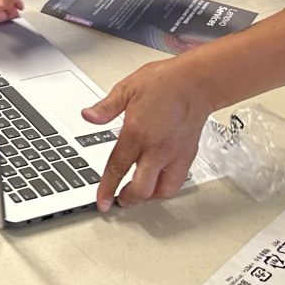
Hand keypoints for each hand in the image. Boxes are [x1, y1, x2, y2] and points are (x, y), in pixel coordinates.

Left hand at [82, 61, 213, 211]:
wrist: (196, 82)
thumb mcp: (127, 88)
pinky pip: (178, 181)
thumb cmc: (165, 82)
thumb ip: (106, 107)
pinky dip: (166, 187)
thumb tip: (88, 116)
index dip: (107, 189)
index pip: (117, 169)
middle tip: (119, 200)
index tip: (102, 202)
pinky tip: (158, 181)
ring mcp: (175, 154)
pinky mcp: (188, 155)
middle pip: (141, 189)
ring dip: (149, 196)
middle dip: (128, 200)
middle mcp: (157, 148)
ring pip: (163, 191)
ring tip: (138, 192)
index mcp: (136, 133)